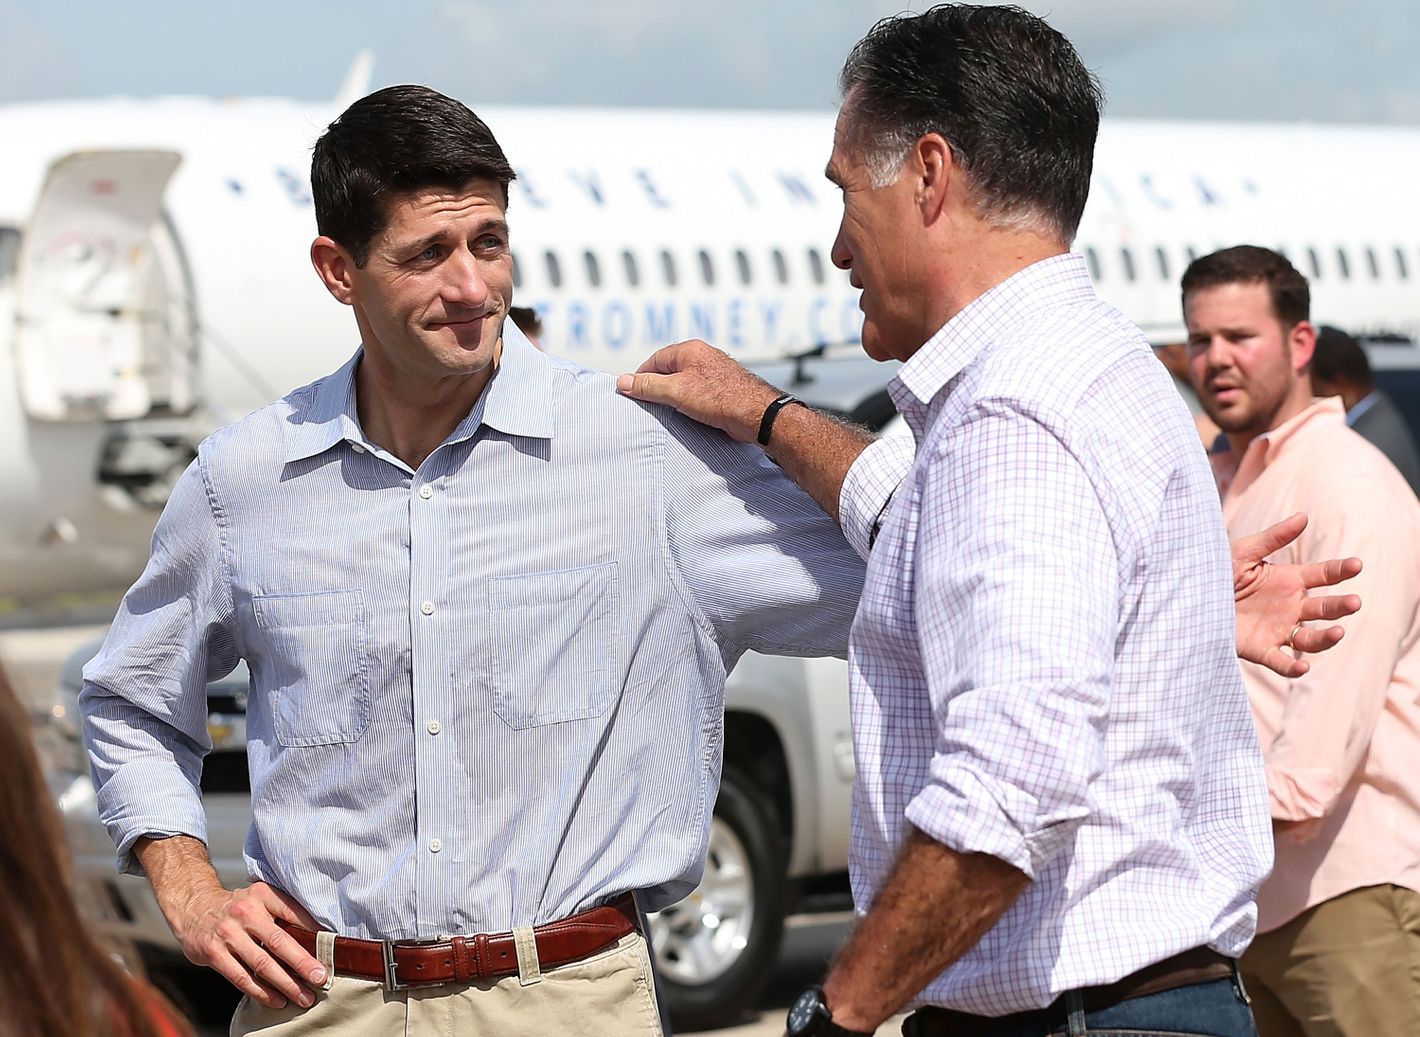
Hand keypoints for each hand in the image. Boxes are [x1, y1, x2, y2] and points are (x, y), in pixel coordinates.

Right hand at [173, 880, 326, 1008]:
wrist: (193, 907)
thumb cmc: (237, 906)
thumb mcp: (261, 898)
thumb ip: (284, 912)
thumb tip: (317, 936)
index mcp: (263, 895)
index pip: (294, 913)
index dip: (314, 932)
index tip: (331, 950)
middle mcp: (245, 912)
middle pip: (280, 942)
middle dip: (303, 963)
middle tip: (321, 978)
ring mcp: (228, 934)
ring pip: (262, 964)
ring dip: (285, 984)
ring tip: (303, 997)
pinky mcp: (213, 953)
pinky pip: (241, 977)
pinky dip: (261, 992)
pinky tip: (277, 1000)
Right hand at [617, 339, 780, 442]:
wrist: (757, 414)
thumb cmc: (720, 398)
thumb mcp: (676, 391)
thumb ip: (649, 386)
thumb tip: (623, 382)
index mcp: (691, 350)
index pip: (655, 360)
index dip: (641, 377)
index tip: (631, 392)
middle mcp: (703, 358)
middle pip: (670, 371)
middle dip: (657, 388)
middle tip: (648, 405)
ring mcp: (715, 374)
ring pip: (684, 384)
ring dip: (674, 398)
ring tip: (669, 413)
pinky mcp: (723, 390)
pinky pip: (698, 395)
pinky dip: (689, 404)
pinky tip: (688, 417)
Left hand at [1233, 513, 1361, 678]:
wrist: (1188, 597)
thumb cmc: (1217, 571)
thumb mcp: (1243, 552)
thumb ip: (1273, 538)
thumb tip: (1303, 517)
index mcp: (1290, 580)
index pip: (1324, 575)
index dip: (1341, 570)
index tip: (1357, 564)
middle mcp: (1290, 606)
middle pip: (1324, 608)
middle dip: (1341, 606)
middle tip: (1354, 602)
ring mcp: (1278, 629)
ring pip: (1310, 639)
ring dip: (1326, 637)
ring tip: (1338, 632)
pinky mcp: (1260, 649)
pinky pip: (1281, 661)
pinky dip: (1293, 667)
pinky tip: (1302, 666)